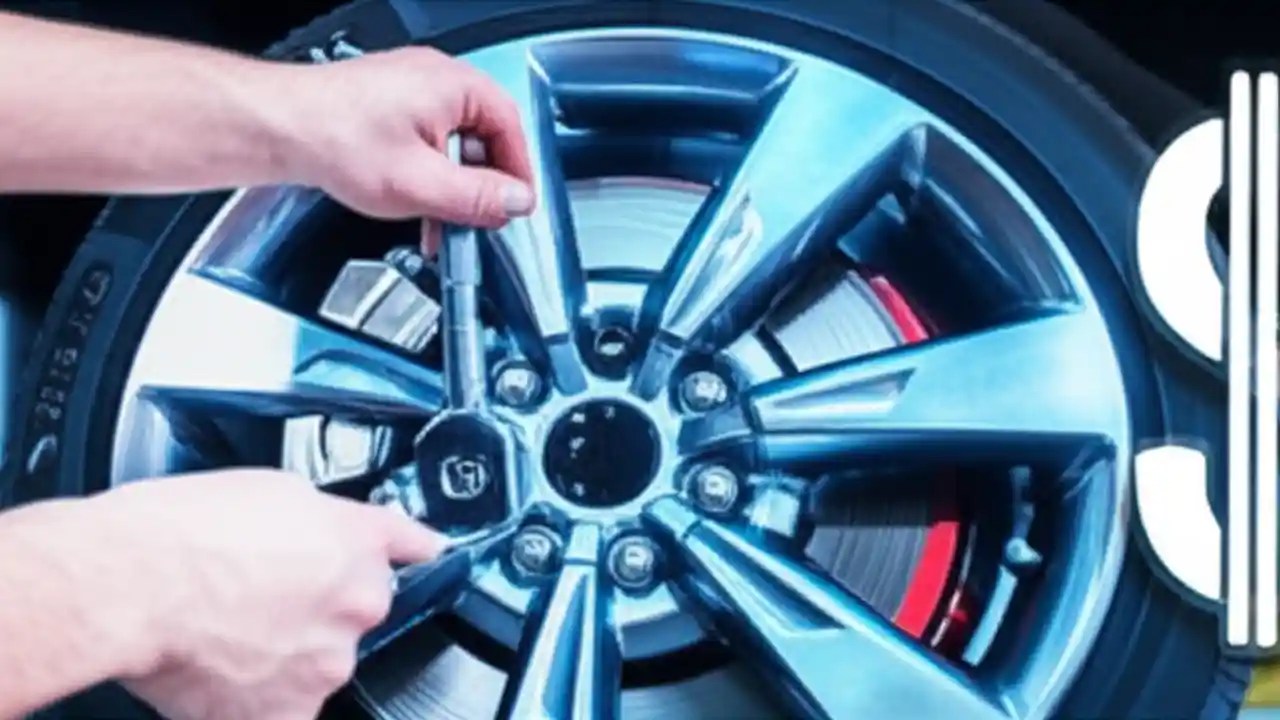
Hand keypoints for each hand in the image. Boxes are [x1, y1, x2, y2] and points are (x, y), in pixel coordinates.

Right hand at [86, 469, 444, 719]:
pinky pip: (285, 709)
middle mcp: (357, 604)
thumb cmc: (181, 531)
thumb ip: (315, 517)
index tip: (424, 551)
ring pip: (319, 661)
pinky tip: (221, 673)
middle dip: (317, 605)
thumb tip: (319, 529)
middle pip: (355, 609)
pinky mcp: (288, 713)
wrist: (132, 584)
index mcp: (358, 543)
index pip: (409, 544)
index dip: (410, 548)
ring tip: (225, 632)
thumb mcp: (269, 489)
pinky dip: (258, 699)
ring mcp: (327, 663)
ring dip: (286, 653)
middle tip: (257, 596)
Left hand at [280, 46, 536, 237]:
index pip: (511, 129)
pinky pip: (424, 138)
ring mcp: (408, 87)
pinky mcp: (385, 103)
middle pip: (483, 135)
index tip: (515, 205)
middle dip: (481, 182)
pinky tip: (416, 202)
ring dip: (452, 182)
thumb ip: (478, 198)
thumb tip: (515, 202)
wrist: (277, 128)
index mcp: (454, 85)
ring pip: (451, 140)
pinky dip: (427, 171)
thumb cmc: (334, 139)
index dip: (518, 173)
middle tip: (478, 217)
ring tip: (441, 219)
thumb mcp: (422, 184)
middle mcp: (433, 78)